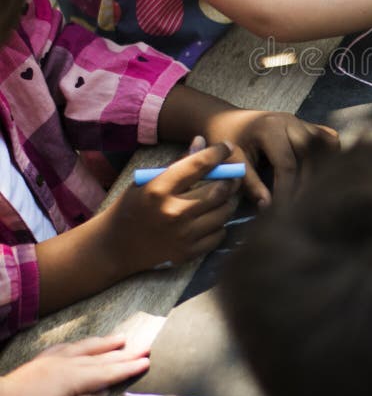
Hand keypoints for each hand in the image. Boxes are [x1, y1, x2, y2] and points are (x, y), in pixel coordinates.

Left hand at [0, 335, 148, 395]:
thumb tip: (102, 391)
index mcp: (76, 377)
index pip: (110, 371)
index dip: (129, 367)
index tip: (148, 361)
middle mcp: (70, 362)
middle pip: (104, 356)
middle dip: (126, 352)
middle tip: (146, 346)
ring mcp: (57, 358)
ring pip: (88, 346)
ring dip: (107, 342)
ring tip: (123, 338)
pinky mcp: (44, 359)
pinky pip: (69, 346)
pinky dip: (82, 343)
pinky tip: (86, 343)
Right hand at [101, 143, 239, 273]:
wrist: (113, 247)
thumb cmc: (132, 207)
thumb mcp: (147, 180)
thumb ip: (178, 163)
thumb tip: (201, 142)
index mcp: (159, 188)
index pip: (198, 165)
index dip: (218, 153)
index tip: (227, 147)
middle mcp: (173, 212)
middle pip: (219, 190)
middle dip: (231, 179)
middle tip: (234, 174)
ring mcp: (182, 235)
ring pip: (224, 212)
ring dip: (229, 201)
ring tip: (225, 194)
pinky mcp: (187, 253)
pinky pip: (219, 234)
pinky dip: (221, 223)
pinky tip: (213, 217)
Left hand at [203, 111, 338, 204]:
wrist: (228, 119)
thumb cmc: (229, 141)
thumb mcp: (234, 161)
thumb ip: (250, 183)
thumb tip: (269, 206)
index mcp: (270, 128)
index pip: (287, 164)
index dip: (287, 190)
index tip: (283, 211)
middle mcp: (290, 121)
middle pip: (310, 155)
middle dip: (307, 183)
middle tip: (298, 206)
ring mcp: (302, 121)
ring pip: (325, 145)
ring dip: (321, 169)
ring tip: (311, 192)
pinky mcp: (308, 125)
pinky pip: (328, 138)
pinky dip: (329, 155)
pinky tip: (320, 174)